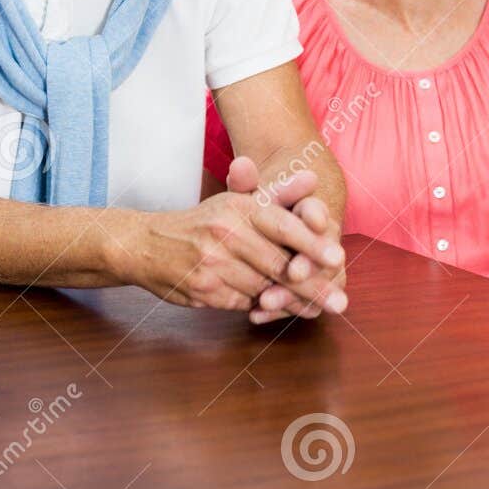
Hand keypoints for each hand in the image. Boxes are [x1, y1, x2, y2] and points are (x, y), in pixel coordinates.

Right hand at [121, 158, 345, 315]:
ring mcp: (213, 264)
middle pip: (278, 264)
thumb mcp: (238, 201)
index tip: (338, 257)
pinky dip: (263, 307)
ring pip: (264, 287)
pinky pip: (243, 303)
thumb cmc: (204, 221)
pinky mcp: (204, 290)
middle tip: (341, 301)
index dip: (312, 242)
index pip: (282, 224)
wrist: (148, 244)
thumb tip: (312, 177)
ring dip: (292, 301)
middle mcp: (225, 233)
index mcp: (237, 207)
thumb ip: (279, 192)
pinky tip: (281, 311)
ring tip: (320, 310)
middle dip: (312, 285)